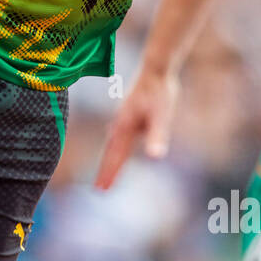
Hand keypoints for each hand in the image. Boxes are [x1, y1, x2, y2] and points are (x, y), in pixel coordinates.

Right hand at [95, 66, 180, 188]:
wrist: (156, 70)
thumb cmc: (159, 93)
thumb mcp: (161, 116)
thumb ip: (157, 136)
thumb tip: (155, 157)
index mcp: (125, 128)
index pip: (115, 157)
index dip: (109, 174)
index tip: (100, 190)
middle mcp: (120, 125)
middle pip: (110, 153)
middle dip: (105, 171)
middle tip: (99, 189)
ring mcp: (123, 119)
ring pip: (112, 143)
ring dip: (108, 159)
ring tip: (104, 173)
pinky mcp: (129, 113)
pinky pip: (118, 134)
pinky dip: (113, 144)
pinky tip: (112, 140)